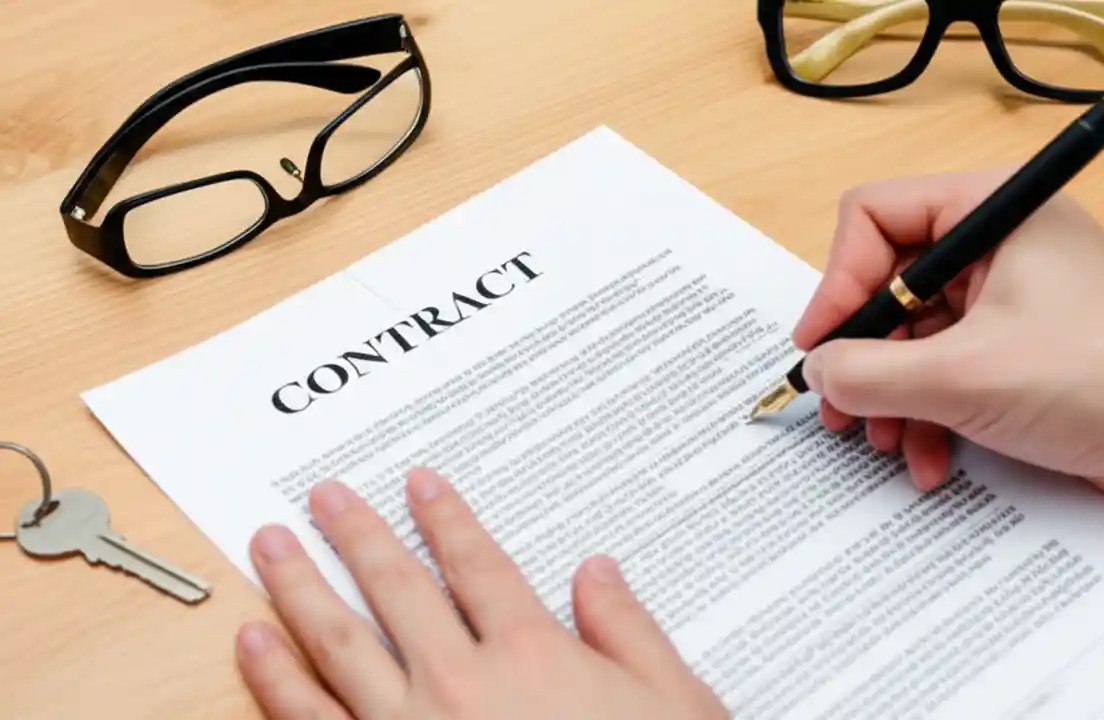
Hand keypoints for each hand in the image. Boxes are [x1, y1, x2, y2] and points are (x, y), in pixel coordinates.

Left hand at [234, 470, 727, 719]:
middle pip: (397, 591)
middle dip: (357, 537)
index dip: (446, 519)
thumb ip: (629, 632)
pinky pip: (310, 719)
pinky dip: (277, 678)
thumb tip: (599, 571)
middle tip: (325, 497)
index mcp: (532, 656)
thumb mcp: (672, 704)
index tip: (419, 484)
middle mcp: (462, 683)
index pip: (478, 567)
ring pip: (340, 643)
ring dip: (300, 588)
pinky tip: (254, 643)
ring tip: (270, 546)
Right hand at [795, 171, 1103, 511]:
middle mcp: (997, 240)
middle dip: (864, 356)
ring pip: (912, 335)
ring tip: (887, 442)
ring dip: (892, 396)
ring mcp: (1007, 293)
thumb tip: (819, 370)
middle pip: (888, 283)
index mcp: (993, 208)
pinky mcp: (1015, 343)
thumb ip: (871, 372)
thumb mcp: (964, 377)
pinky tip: (930, 457)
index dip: (837, 281)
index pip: (875, 216)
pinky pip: (944, 367)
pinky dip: (928, 412)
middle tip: (839, 407)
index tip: (821, 345)